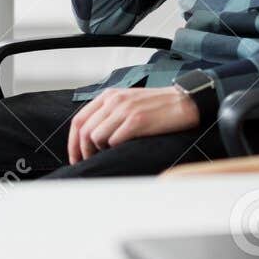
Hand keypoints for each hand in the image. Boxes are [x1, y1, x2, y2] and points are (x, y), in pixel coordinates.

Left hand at [66, 86, 199, 164]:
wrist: (184, 102)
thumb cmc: (157, 106)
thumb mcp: (128, 102)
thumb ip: (109, 114)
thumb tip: (90, 138)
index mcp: (109, 95)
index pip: (79, 120)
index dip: (73, 143)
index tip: (76, 158)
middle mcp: (114, 100)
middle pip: (84, 131)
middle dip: (83, 152)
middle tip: (90, 163)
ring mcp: (125, 110)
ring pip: (96, 137)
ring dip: (100, 151)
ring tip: (110, 154)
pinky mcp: (137, 120)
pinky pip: (114, 140)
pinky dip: (115, 149)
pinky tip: (123, 150)